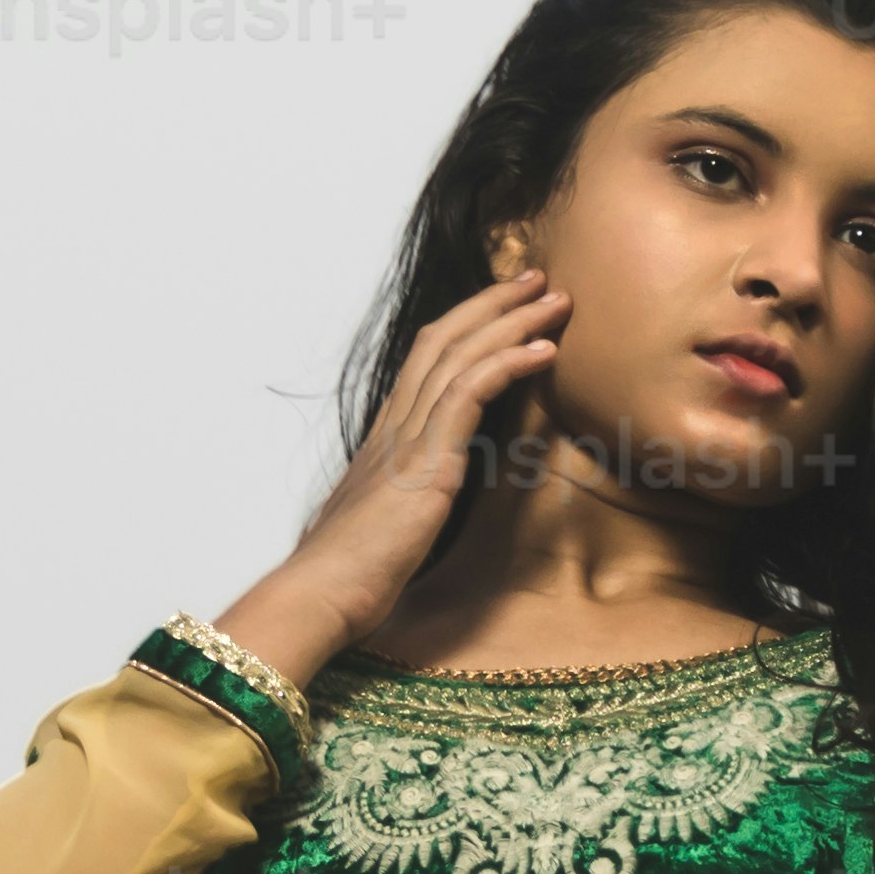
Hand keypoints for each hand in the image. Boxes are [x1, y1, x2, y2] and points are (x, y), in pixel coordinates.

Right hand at [213, 267, 569, 690]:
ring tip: (554, 299)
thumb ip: (399, 506)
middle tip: (535, 280)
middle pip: (445, 339)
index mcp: (385, 438)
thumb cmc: (347, 576)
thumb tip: (412, 510)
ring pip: (463, 354)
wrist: (320, 593)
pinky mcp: (426, 458)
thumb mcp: (380, 528)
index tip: (502, 309)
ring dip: (513, 321)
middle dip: (493, 304)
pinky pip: (472, 390)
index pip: (426, 362)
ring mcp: (408, 436)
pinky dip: (510, 362)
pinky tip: (544, 350)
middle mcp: (395, 425)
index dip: (465, 328)